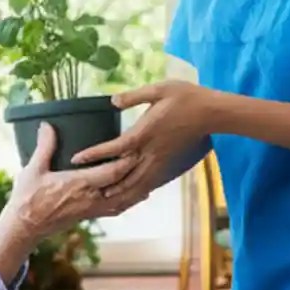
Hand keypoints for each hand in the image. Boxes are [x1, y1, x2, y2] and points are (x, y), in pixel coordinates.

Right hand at [0, 123, 137, 280]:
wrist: (24, 228)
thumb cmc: (27, 198)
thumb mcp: (33, 169)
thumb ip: (44, 147)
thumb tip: (47, 125)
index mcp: (79, 184)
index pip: (111, 172)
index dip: (126, 161)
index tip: (137, 147)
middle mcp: (90, 198)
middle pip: (123, 186)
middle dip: (136, 172)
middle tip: (148, 157)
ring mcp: (91, 209)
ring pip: (122, 200)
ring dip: (136, 188)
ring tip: (148, 175)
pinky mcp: (89, 215)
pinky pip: (114, 209)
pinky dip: (127, 201)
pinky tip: (133, 195)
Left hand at [70, 80, 214, 207]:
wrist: (212, 112)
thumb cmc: (186, 96)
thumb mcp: (158, 89)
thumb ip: (134, 96)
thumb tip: (112, 101)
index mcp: (145, 132)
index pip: (116, 147)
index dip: (96, 154)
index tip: (77, 159)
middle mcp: (151, 150)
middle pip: (124, 173)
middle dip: (104, 183)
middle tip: (85, 191)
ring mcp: (161, 159)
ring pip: (138, 182)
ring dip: (121, 192)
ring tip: (105, 200)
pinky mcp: (168, 162)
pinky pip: (151, 181)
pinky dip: (139, 191)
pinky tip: (132, 196)